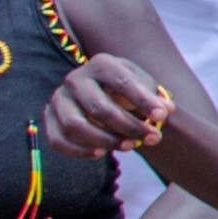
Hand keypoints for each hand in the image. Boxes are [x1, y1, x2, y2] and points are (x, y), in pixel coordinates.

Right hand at [42, 54, 182, 160]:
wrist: (102, 92)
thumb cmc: (128, 90)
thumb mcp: (144, 87)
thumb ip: (156, 98)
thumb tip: (168, 109)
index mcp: (101, 64)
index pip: (122, 82)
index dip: (144, 100)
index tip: (163, 116)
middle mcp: (75, 78)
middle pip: (99, 108)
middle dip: (130, 126)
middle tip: (154, 138)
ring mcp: (59, 98)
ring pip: (75, 126)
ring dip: (105, 141)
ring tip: (131, 147)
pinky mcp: (49, 118)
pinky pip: (58, 140)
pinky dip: (79, 151)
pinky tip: (101, 154)